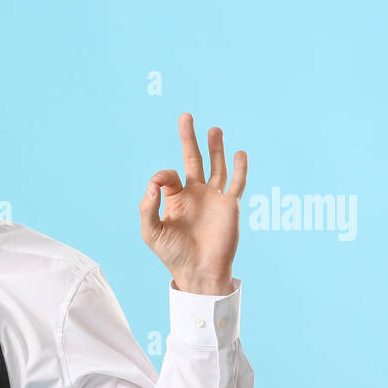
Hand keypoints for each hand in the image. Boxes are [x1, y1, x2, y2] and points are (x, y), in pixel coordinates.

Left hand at [139, 113, 246, 294]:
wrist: (199, 272)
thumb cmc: (173, 254)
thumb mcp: (151, 232)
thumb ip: (147, 207)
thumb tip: (152, 182)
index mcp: (174, 199)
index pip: (168, 176)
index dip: (162, 176)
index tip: (160, 185)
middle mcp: (194, 194)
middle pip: (192, 159)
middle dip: (188, 138)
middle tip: (186, 116)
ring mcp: (213, 197)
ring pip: (215, 165)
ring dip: (215, 147)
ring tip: (214, 129)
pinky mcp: (230, 204)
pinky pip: (237, 182)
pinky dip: (239, 167)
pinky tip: (239, 152)